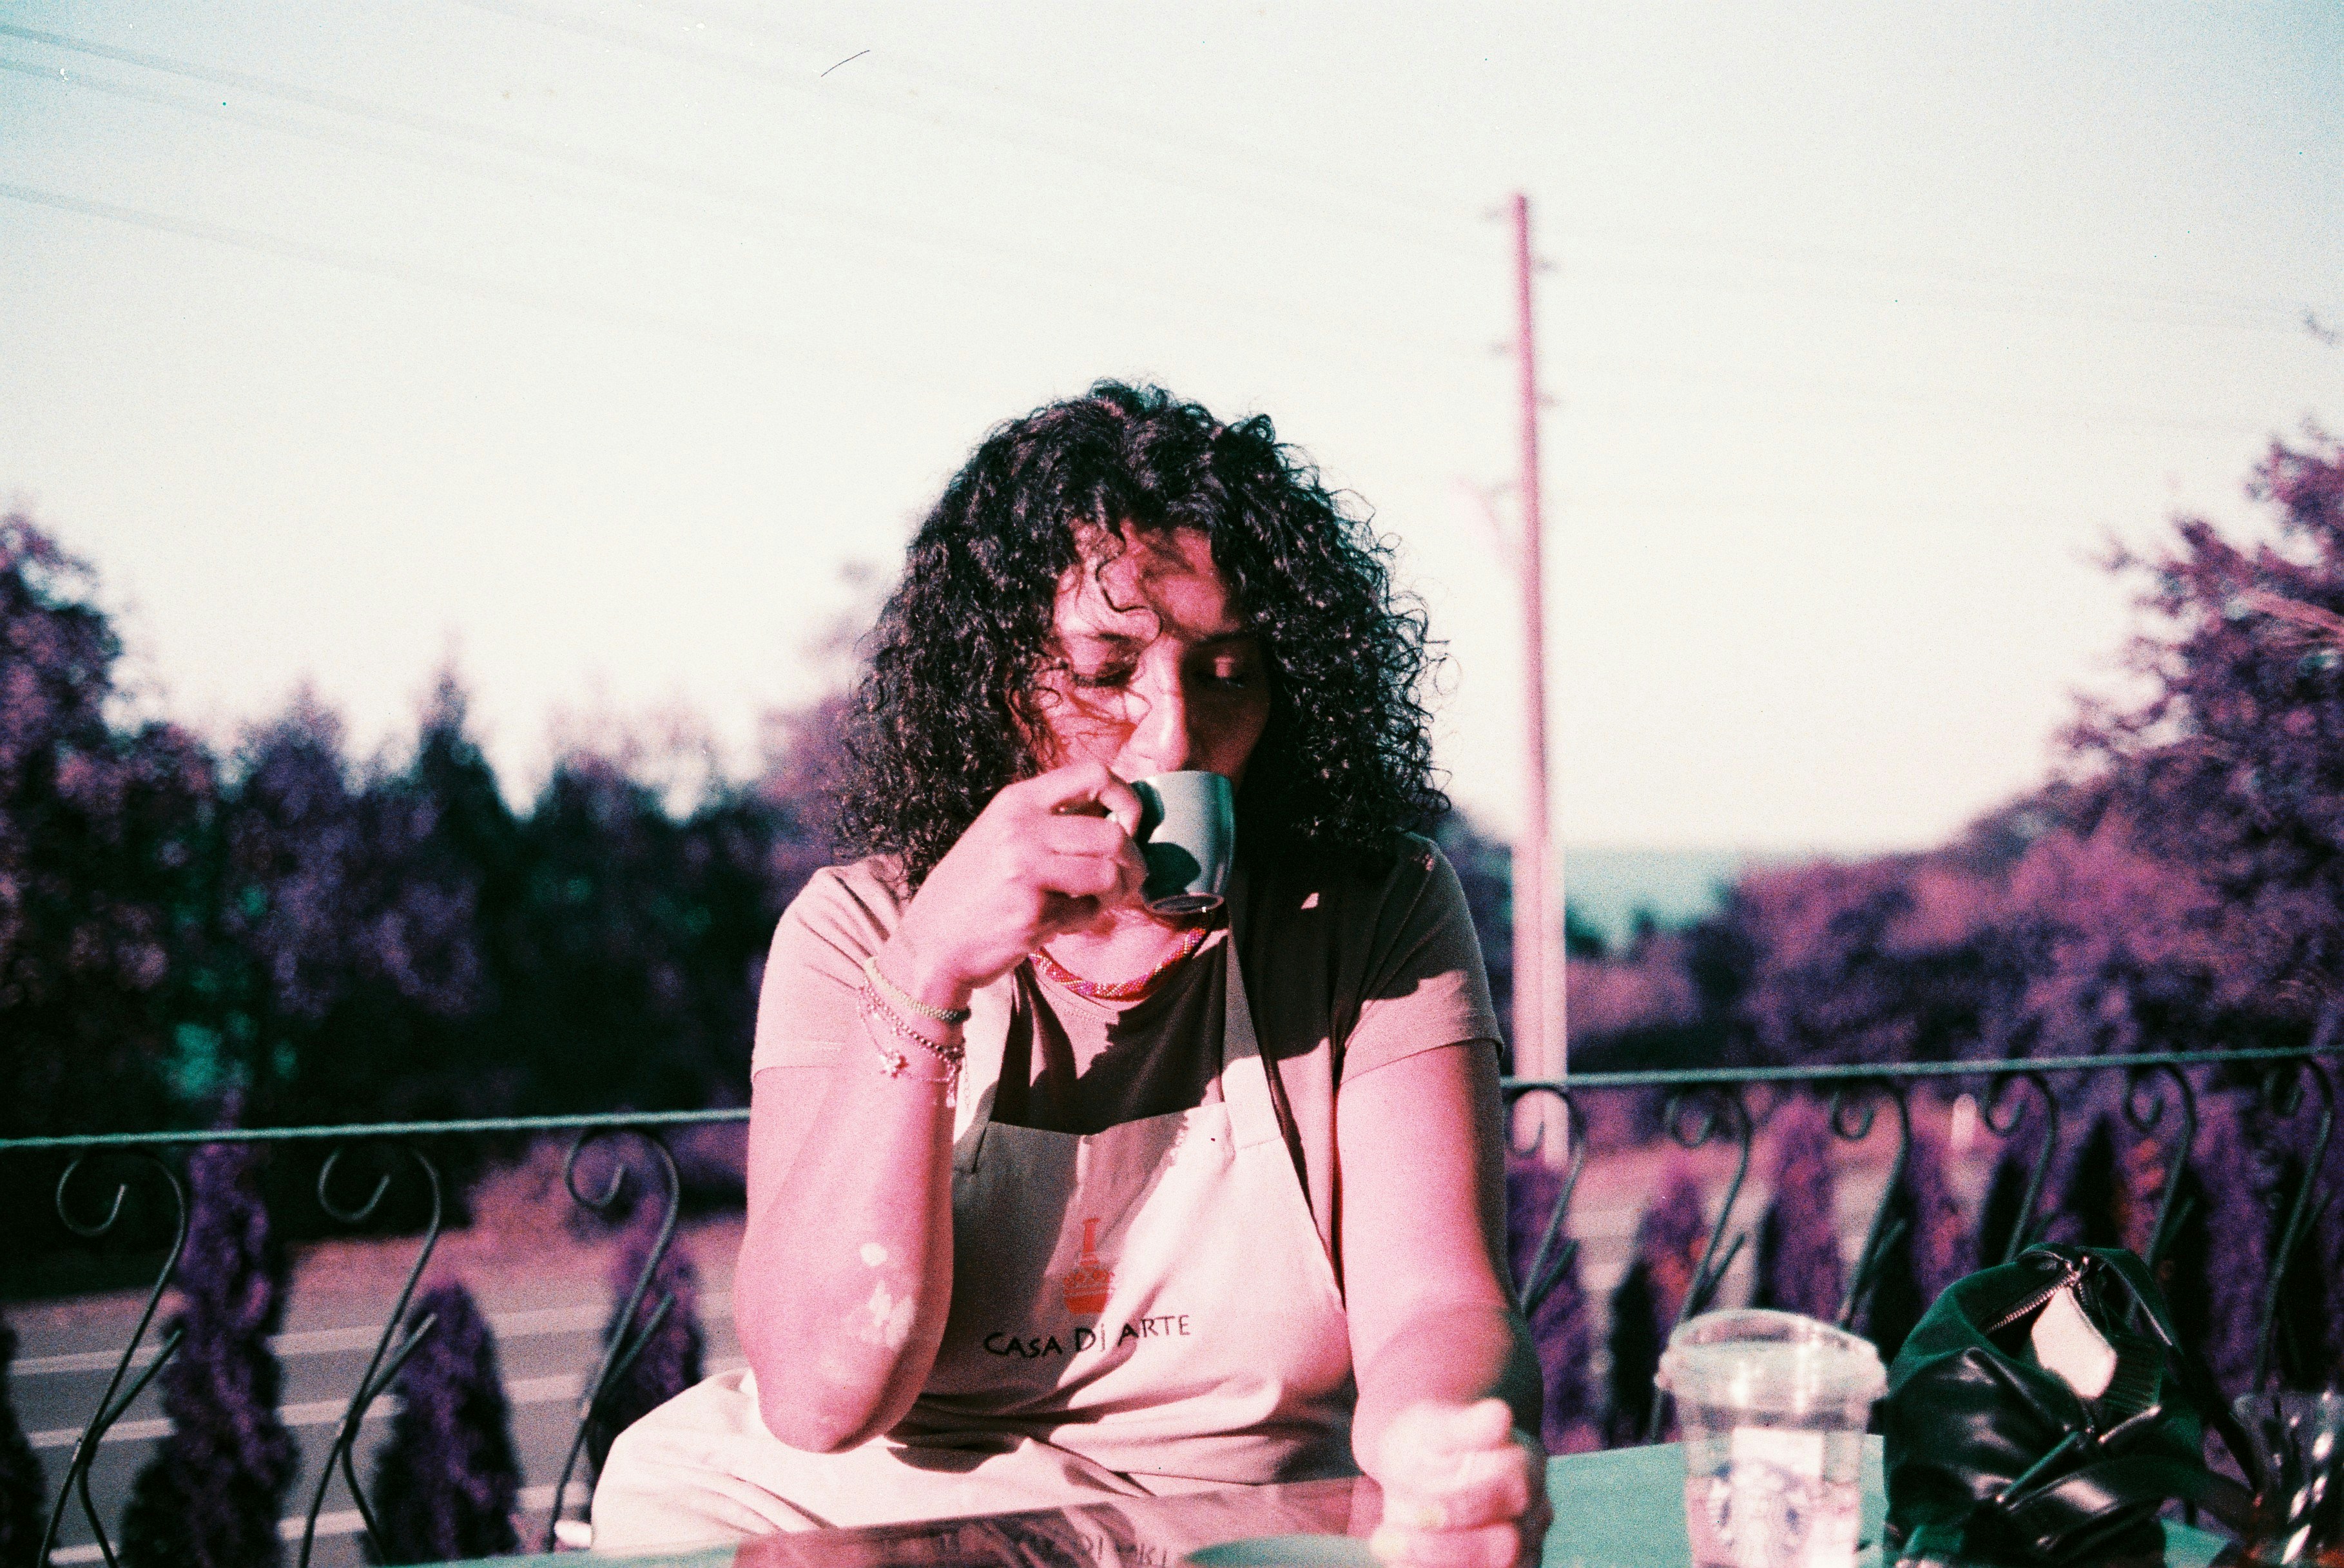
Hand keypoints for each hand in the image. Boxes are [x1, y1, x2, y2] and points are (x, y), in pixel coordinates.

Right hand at [889, 761, 1147, 1001]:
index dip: (1127, 799)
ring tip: (1097, 901)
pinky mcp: (1033, 912)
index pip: (1095, 773)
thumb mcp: (1004, 834)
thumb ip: (1054, 820)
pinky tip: (1061, 922)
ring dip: (1116, 893)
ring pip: (1110, 874)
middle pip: (1113, 834)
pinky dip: (1084, 920)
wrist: (931, 941)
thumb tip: (1122, 817)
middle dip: (1132, 862)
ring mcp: (1027, 870)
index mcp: (1018, 800)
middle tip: (1126, 879)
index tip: (1126, 826)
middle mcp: (1022, 828)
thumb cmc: (977, 888)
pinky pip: (1087, 912)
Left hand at [1368, 1399, 1549, 1567]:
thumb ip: (1464, 1426)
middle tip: (1383, 1539)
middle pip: (1505, 1547)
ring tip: (1384, 1545)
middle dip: (1441, 1549)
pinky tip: (1399, 1560)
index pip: (1509, 1489)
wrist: (1421, 1466)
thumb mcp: (1433, 1426)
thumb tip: (1500, 1414)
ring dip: (1433, 1564)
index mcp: (1525, 1464)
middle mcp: (1534, 1512)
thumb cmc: (1428, 1442)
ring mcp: (1525, 1549)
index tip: (1413, 1511)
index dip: (1462, 1505)